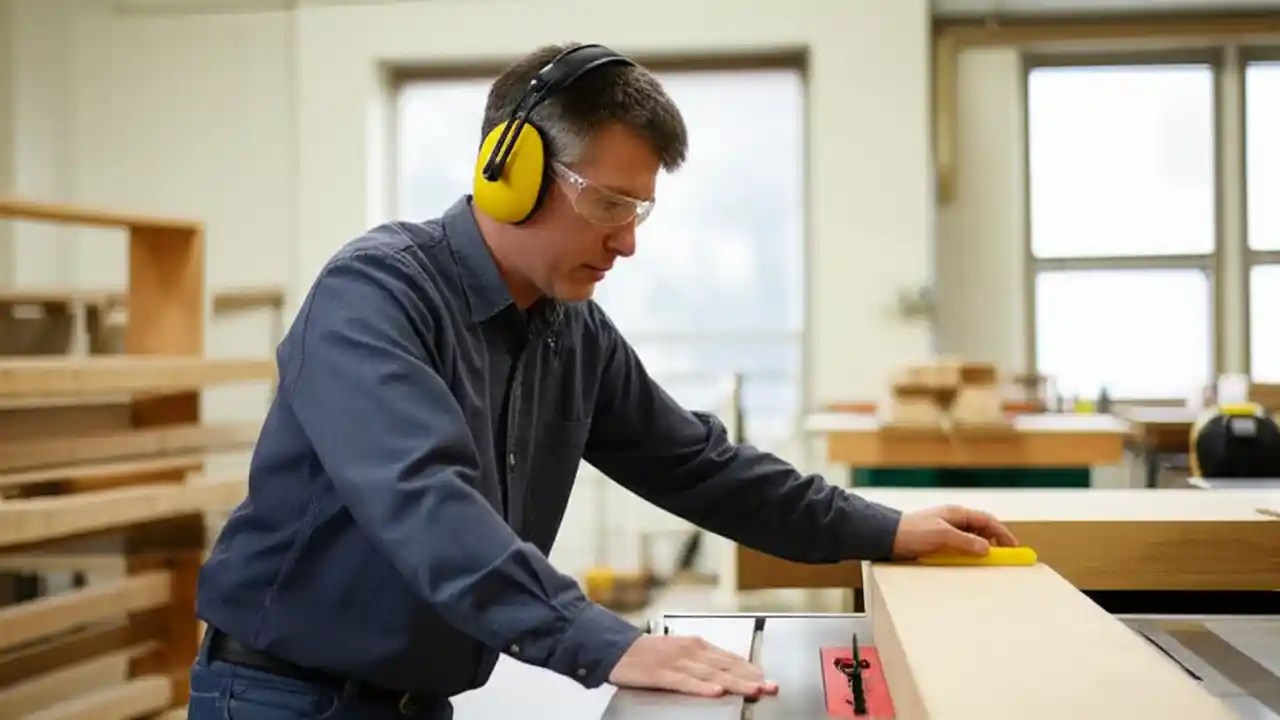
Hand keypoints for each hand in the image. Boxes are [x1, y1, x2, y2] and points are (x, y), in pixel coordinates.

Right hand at [608, 634, 778, 698]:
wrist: (617, 649)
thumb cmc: (649, 653)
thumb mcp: (681, 651)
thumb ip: (704, 661)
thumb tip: (730, 671)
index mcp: (697, 645)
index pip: (730, 658)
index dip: (750, 669)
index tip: (768, 679)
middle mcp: (690, 651)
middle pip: (726, 667)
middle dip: (751, 677)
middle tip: (771, 687)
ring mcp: (676, 662)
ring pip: (711, 675)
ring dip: (735, 683)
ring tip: (753, 690)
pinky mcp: (661, 674)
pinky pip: (685, 682)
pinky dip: (702, 687)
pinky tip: (716, 692)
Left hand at [891, 504, 1018, 559]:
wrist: (885, 537)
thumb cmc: (911, 531)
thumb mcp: (943, 536)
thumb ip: (966, 542)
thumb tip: (987, 549)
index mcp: (956, 513)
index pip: (987, 521)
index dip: (1003, 534)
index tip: (1014, 548)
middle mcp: (952, 520)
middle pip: (981, 530)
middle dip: (994, 543)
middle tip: (1003, 558)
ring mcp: (944, 531)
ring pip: (970, 540)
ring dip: (979, 550)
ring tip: (986, 563)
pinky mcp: (936, 543)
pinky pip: (958, 549)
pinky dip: (966, 556)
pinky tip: (966, 564)